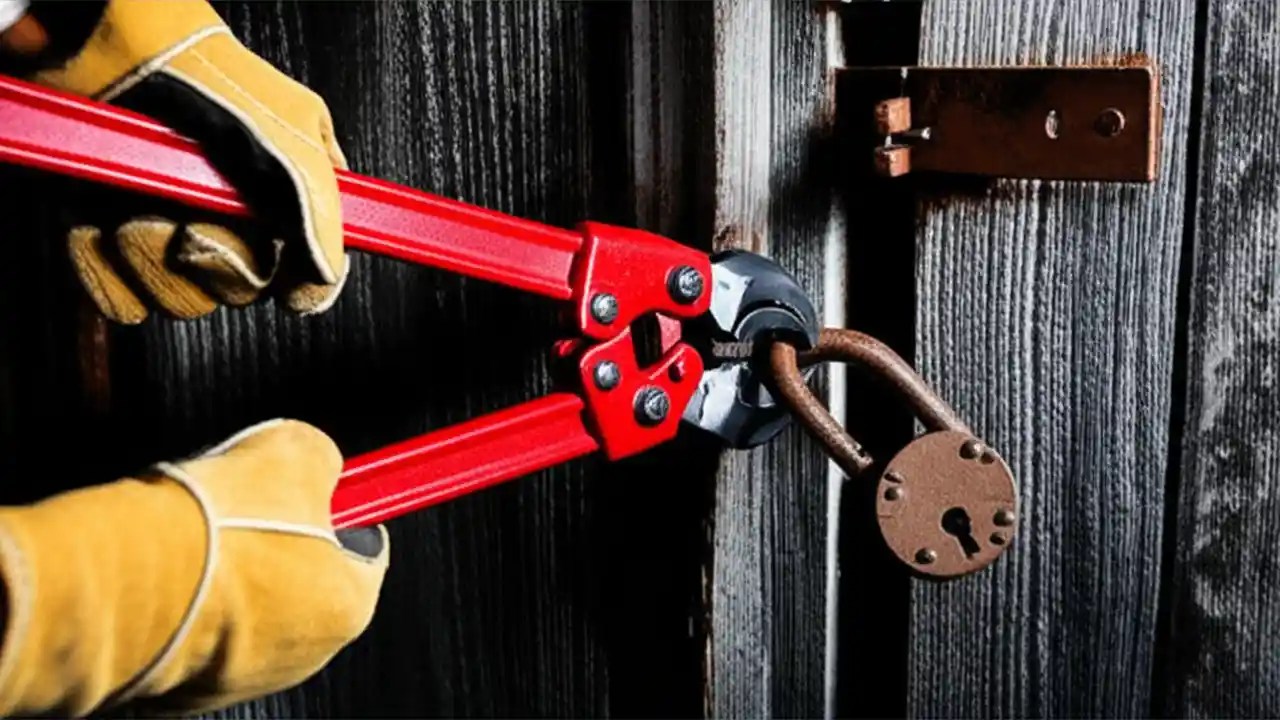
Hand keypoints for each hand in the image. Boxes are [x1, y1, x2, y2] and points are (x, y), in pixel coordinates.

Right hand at [0, 420, 388, 716]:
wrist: (125, 579)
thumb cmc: (217, 526)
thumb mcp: (294, 451)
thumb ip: (320, 458)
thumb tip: (317, 459)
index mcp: (349, 601)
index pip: (364, 548)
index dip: (335, 510)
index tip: (315, 492)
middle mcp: (307, 652)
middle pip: (305, 580)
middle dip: (279, 541)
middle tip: (245, 508)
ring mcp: (246, 676)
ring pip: (250, 609)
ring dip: (232, 574)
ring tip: (198, 536)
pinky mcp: (186, 689)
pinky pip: (199, 634)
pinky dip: (188, 605)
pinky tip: (169, 571)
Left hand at [9, 0, 347, 322]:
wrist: (109, 54)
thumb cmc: (204, 79)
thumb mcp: (292, 139)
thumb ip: (320, 213)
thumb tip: (325, 282)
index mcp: (284, 207)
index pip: (304, 273)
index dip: (291, 278)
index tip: (278, 268)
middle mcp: (230, 225)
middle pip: (238, 295)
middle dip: (213, 259)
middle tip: (192, 221)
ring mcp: (169, 236)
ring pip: (177, 302)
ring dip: (152, 259)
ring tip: (138, 204)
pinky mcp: (109, 246)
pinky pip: (120, 299)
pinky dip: (105, 267)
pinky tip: (102, 219)